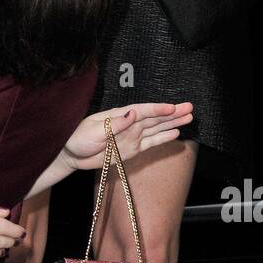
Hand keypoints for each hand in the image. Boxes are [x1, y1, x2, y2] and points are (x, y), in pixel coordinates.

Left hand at [63, 102, 194, 171]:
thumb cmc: (78, 139)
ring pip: (156, 129)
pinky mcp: (132, 149)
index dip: (158, 109)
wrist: (71, 154)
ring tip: (189, 117)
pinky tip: (176, 133)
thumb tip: (132, 112)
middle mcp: (129, 124)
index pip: (143, 111)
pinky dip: (163, 139)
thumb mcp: (94, 131)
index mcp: (120, 116)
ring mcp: (132, 136)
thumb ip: (114, 124)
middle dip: (172, 113)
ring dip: (172, 123)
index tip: (172, 108)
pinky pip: (150, 143)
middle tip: (190, 108)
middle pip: (155, 118)